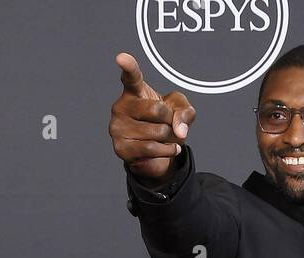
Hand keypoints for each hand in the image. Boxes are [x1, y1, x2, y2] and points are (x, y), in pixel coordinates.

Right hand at [109, 52, 195, 182]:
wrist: (154, 154)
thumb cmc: (164, 125)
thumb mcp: (180, 111)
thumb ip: (185, 111)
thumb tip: (180, 130)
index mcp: (134, 92)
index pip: (131, 77)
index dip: (128, 67)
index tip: (122, 58)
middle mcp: (122, 107)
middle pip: (157, 110)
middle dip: (171, 121)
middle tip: (169, 125)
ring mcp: (118, 128)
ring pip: (157, 133)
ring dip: (170, 139)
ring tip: (167, 140)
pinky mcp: (122, 148)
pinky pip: (152, 150)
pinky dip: (167, 152)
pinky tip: (169, 150)